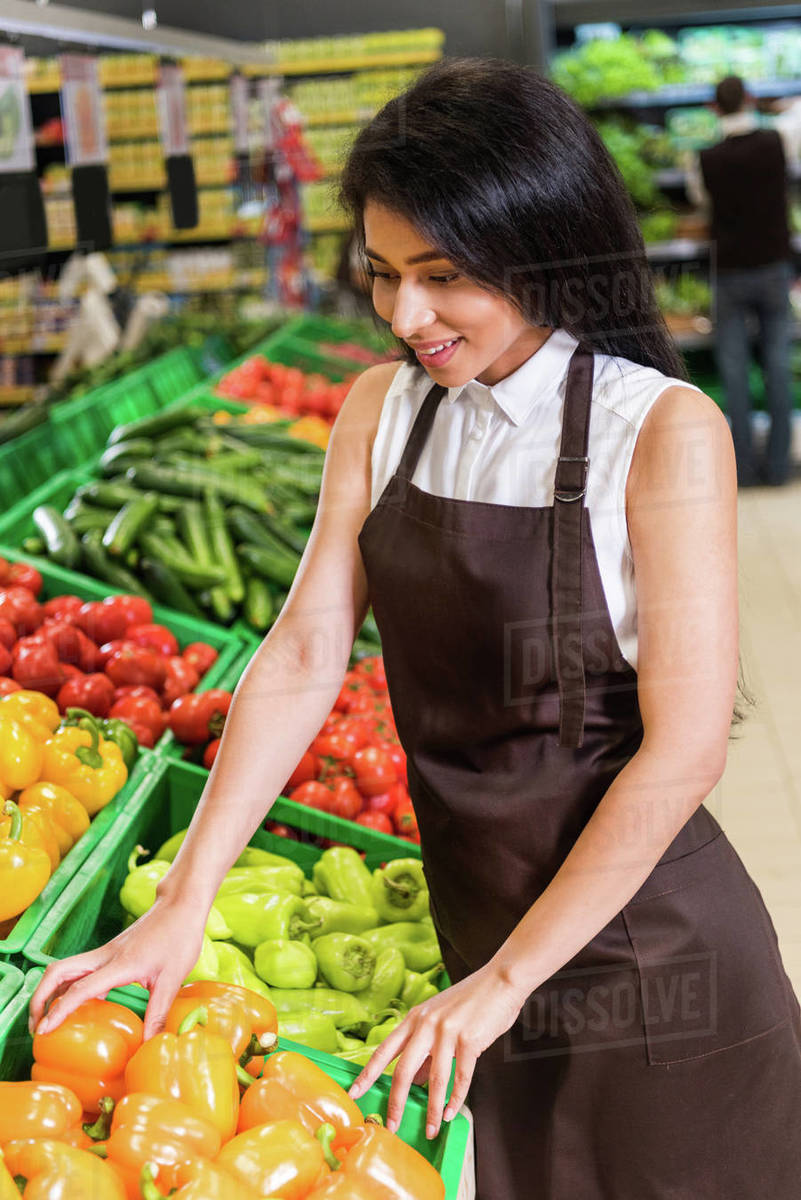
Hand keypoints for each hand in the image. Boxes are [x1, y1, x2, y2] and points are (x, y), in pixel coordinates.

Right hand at [29, 897, 204, 1039]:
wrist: (180, 905)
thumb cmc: (179, 936)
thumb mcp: (173, 977)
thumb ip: (158, 1012)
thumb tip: (148, 1044)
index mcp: (120, 964)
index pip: (80, 988)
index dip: (59, 1010)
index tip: (44, 1029)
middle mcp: (105, 956)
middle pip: (58, 972)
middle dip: (40, 997)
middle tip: (38, 1026)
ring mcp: (106, 953)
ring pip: (66, 969)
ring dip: (51, 991)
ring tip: (50, 1020)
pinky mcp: (111, 953)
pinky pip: (81, 970)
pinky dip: (70, 987)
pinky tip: (79, 1005)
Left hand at [348, 962, 523, 1139]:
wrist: (500, 980)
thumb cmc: (470, 1000)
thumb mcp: (439, 1020)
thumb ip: (426, 1048)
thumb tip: (415, 1080)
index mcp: (414, 1018)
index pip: (384, 1050)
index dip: (367, 1073)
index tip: (354, 1092)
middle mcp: (426, 1024)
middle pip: (403, 1070)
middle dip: (396, 1102)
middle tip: (392, 1125)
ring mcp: (448, 1032)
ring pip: (435, 1080)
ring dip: (432, 1109)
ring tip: (430, 1129)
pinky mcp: (470, 1040)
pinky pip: (461, 1077)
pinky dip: (456, 1099)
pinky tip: (451, 1112)